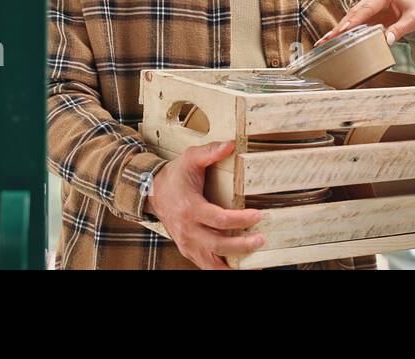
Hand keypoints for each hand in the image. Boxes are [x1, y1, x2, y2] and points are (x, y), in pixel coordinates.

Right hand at [148, 139, 265, 269]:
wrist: (153, 193)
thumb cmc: (175, 176)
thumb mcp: (190, 158)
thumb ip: (210, 151)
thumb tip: (230, 145)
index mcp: (190, 208)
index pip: (218, 219)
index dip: (240, 220)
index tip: (258, 215)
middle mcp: (187, 230)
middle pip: (217, 245)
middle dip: (242, 246)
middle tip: (261, 239)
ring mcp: (187, 243)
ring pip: (211, 263)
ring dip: (234, 264)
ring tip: (257, 263)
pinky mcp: (189, 251)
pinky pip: (207, 266)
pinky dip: (224, 270)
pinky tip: (242, 267)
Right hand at [316, 0, 414, 45]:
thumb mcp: (414, 20)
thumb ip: (401, 29)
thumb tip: (387, 41)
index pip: (366, 8)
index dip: (354, 19)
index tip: (343, 30)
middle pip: (354, 13)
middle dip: (340, 27)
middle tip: (327, 39)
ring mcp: (368, 4)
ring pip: (350, 18)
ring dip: (338, 30)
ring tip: (324, 42)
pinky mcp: (367, 14)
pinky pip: (353, 23)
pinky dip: (343, 32)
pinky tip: (332, 41)